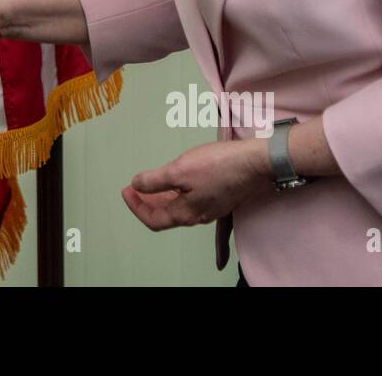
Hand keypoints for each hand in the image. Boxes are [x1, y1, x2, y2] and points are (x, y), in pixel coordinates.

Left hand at [120, 139, 274, 229]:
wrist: (255, 162)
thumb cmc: (220, 165)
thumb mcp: (179, 171)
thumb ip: (154, 181)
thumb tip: (137, 186)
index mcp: (186, 213)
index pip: (153, 219)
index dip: (136, 206)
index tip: (126, 191)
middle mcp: (198, 215)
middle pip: (165, 214)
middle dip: (146, 201)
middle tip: (133, 187)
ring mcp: (210, 206)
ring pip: (178, 206)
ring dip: (161, 196)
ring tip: (150, 182)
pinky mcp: (219, 195)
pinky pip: (191, 199)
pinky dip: (176, 192)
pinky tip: (176, 179)